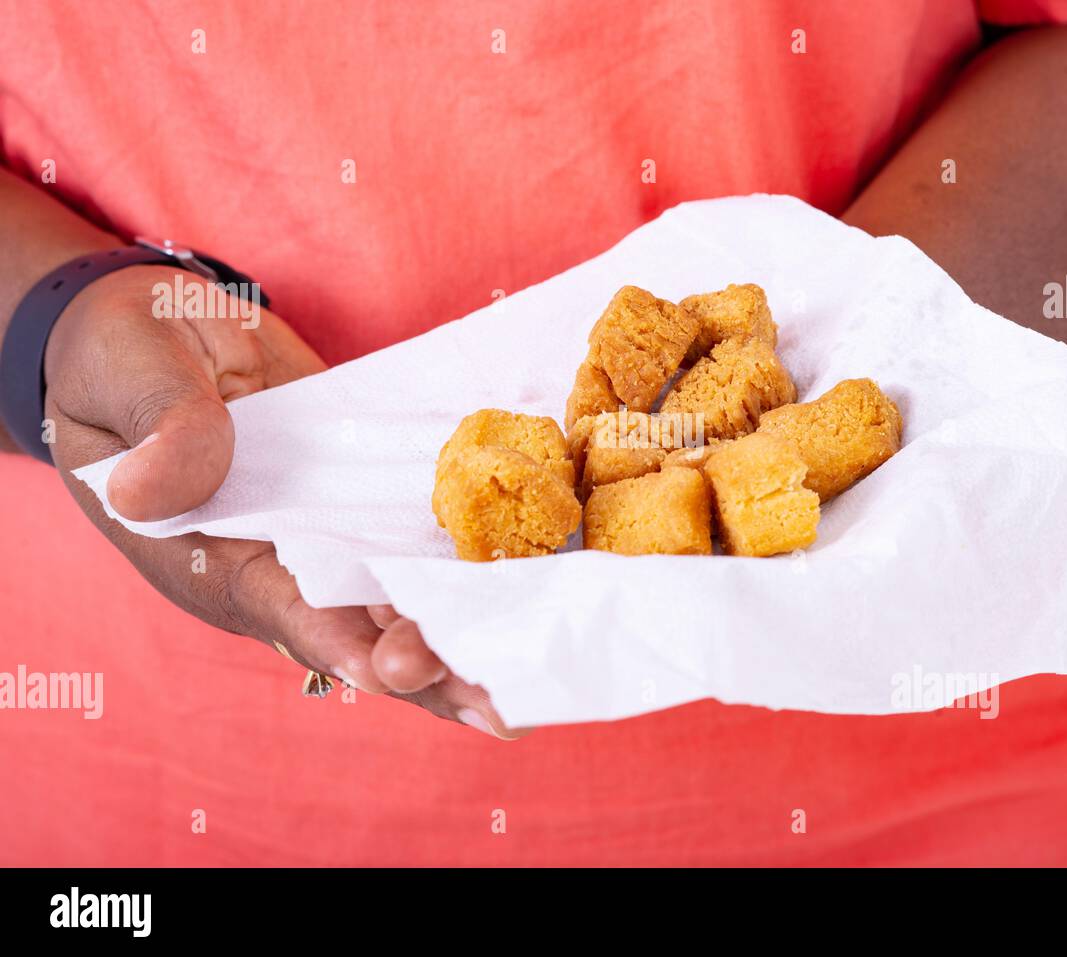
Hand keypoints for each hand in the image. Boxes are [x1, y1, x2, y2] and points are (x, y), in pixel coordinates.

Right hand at [43, 263, 521, 736]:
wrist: (159, 326)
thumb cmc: (121, 358)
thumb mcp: (129, 377)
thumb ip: (160, 426)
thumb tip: (157, 487)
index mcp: (215, 557)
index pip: (288, 611)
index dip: (345, 643)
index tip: (401, 667)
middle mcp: (286, 563)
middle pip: (366, 630)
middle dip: (432, 665)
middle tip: (498, 694)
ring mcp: (337, 531)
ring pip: (408, 595)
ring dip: (470, 630)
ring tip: (535, 670)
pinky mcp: (373, 492)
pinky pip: (427, 532)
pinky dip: (480, 553)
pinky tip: (544, 573)